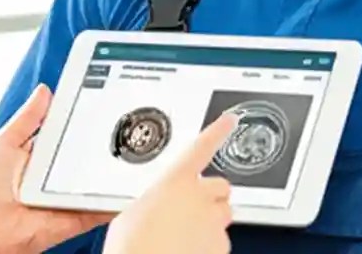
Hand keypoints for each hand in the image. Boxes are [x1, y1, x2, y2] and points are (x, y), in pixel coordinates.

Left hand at [0, 84, 112, 253]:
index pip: (65, 138)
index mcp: (38, 158)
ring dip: (111, 173)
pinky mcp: (74, 218)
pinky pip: (98, 210)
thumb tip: (44, 91)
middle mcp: (54, 179)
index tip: (101, 109)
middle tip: (122, 130)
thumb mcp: (3, 143)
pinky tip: (128, 189)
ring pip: (95, 183)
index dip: (81, 125)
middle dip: (101, 147)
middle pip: (84, 159)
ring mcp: (66, 199)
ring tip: (134, 156)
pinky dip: (114, 203)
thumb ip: (26, 120)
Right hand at [103, 112, 237, 253]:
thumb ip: (152, 202)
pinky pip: (220, 243)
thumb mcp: (131, 213)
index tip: (229, 120)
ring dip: (210, 221)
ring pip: (222, 216)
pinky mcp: (221, 247)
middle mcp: (200, 198)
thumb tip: (153, 210)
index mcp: (176, 181)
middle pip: (220, 187)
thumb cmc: (132, 246)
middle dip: (210, 194)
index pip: (202, 147)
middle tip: (192, 209)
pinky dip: (209, 247)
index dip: (217, 130)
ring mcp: (213, 223)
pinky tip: (188, 251)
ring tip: (184, 237)